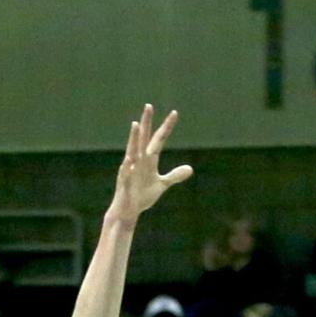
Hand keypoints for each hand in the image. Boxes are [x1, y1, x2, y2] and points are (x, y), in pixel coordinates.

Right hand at [109, 105, 191, 223]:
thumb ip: (174, 175)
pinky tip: (129, 161)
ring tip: (135, 125)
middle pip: (143, 138)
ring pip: (132, 150)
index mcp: (148, 159)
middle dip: (146, 123)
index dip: (167, 127)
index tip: (174, 113)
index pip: (159, 139)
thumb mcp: (162, 184)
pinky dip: (128, 167)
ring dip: (133, 138)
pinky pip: (126, 173)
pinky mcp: (125, 182)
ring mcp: (131, 170)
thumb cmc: (142, 195)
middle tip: (149, 106)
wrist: (129, 211)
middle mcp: (139, 160)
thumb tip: (190, 168)